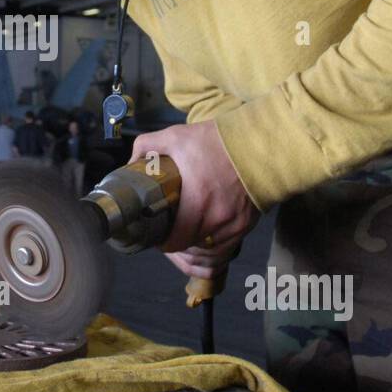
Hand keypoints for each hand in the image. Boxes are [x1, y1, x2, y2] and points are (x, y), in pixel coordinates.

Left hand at [130, 121, 258, 273]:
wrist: (259, 142)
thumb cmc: (216, 141)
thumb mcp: (176, 136)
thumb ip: (147, 146)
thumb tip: (131, 161)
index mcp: (197, 202)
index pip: (174, 242)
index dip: (162, 243)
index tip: (156, 235)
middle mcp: (217, 220)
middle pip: (190, 251)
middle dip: (176, 247)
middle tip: (168, 235)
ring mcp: (234, 226)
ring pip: (209, 256)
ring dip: (195, 252)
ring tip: (184, 242)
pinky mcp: (247, 225)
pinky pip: (227, 251)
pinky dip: (213, 252)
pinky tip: (204, 243)